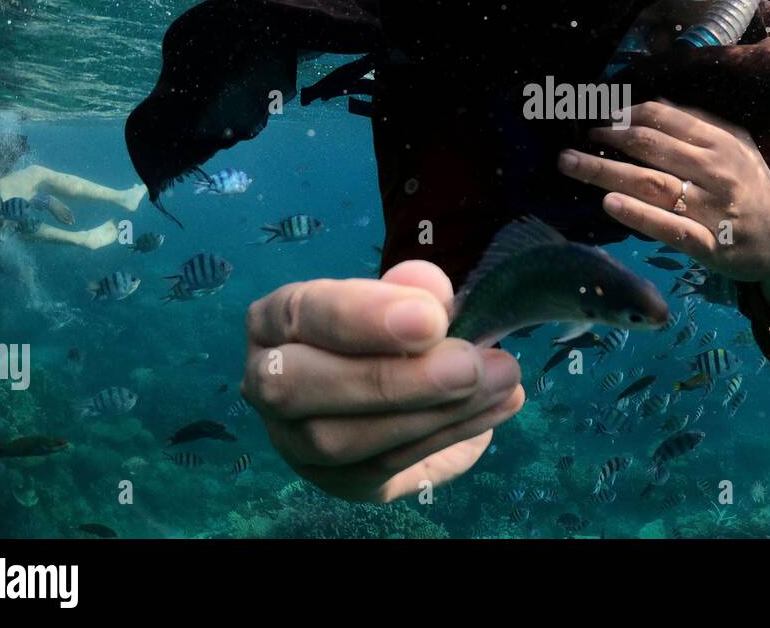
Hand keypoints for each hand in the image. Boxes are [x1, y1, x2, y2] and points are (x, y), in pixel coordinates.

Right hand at [241, 260, 523, 501]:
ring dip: (433, 412)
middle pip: (299, 387)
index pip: (301, 314)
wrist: (405, 380)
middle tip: (469, 364)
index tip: (431, 317)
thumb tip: (431, 292)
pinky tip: (498, 404)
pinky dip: (451, 432)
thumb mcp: (405, 295)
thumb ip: (414, 289)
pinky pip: (389, 464)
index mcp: (275, 321)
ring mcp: (296, 441)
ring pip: (343, 439)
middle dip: (391, 378)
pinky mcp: (339, 480)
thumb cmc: (393, 325)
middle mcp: (268, 384)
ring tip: (500, 379)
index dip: (362, 316)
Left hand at [557, 100, 769, 309]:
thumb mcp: (735, 145)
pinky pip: (669, 228)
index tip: (597, 115)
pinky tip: (610, 205)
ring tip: (569, 163)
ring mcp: (711, 209)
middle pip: (650, 148)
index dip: (625, 114)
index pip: (663, 119)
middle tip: (573, 137)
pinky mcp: (709, 246)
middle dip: (606, 138)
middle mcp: (715, 171)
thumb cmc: (750, 185)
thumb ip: (697, 123)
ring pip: (650, 185)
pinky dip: (639, 216)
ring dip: (605, 172)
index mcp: (719, 142)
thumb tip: (650, 102)